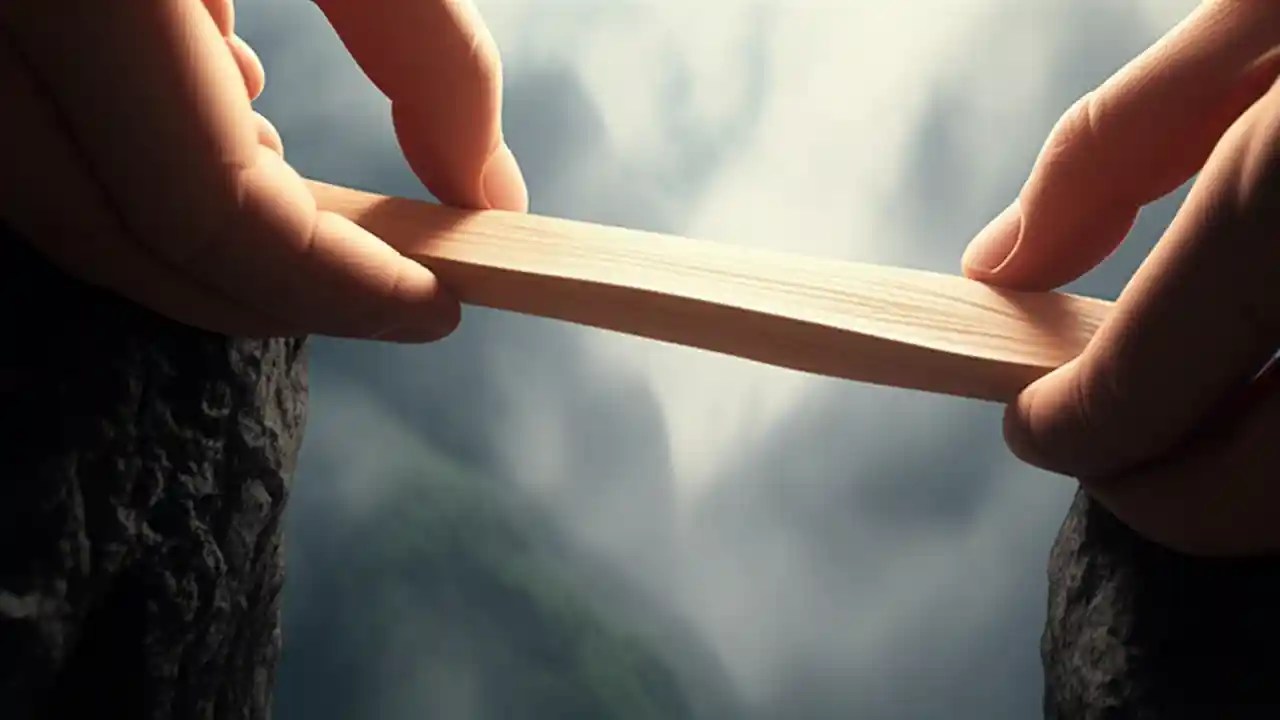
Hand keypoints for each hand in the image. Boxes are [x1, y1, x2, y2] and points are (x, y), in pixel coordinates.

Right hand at [0, 0, 526, 341]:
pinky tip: (214, 111)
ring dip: (188, 230)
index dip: (335, 279)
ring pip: (50, 203)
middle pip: (114, 234)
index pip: (206, 201)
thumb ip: (426, 45)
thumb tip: (490, 196)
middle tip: (386, 289)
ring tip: (294, 184)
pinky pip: (22, 138)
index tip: (438, 306)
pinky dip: (125, 164)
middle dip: (265, 286)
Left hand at [961, 0, 1279, 556]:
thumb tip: (1002, 265)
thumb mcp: (1262, 9)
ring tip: (1214, 407)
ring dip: (1256, 485)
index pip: (1146, 389)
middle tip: (1113, 443)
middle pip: (1250, 494)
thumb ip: (1116, 148)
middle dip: (1155, 489)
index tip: (1036, 423)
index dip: (1069, 430)